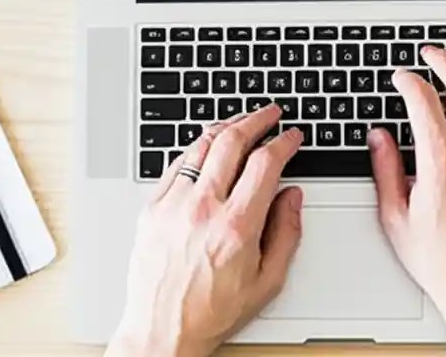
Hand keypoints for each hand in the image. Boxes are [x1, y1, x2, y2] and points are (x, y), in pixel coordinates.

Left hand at [108, 105, 303, 356]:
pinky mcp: (152, 209)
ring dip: (225, 127)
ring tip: (241, 123)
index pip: (265, 163)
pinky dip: (196, 149)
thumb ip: (287, 233)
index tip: (291, 136)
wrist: (162, 331)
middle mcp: (202, 209)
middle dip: (256, 120)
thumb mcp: (267, 282)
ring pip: (200, 146)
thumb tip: (293, 197)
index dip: (283, 142)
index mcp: (236, 227)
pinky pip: (176, 164)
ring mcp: (173, 206)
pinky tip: (207, 147)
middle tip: (269, 114)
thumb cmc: (211, 312)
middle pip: (231, 142)